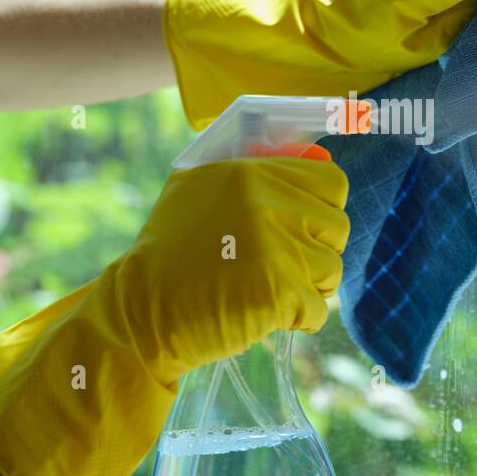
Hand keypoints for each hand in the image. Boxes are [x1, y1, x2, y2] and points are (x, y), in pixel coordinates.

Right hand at [0, 157, 348, 475]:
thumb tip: (309, 155)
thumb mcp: (195, 191)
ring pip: (331, 270)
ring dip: (307, 287)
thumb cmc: (170, 256)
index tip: (306, 227)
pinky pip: (318, 309)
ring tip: (267, 292)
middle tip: (282, 267)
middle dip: (317, 251)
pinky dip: (299, 321)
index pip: (330, 181)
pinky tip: (265, 316)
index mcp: (250, 173)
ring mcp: (276, 247)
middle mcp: (267, 203)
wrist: (139, 314)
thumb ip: (250, 171)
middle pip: (337, 227)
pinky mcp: (279, 292)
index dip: (323, 207)